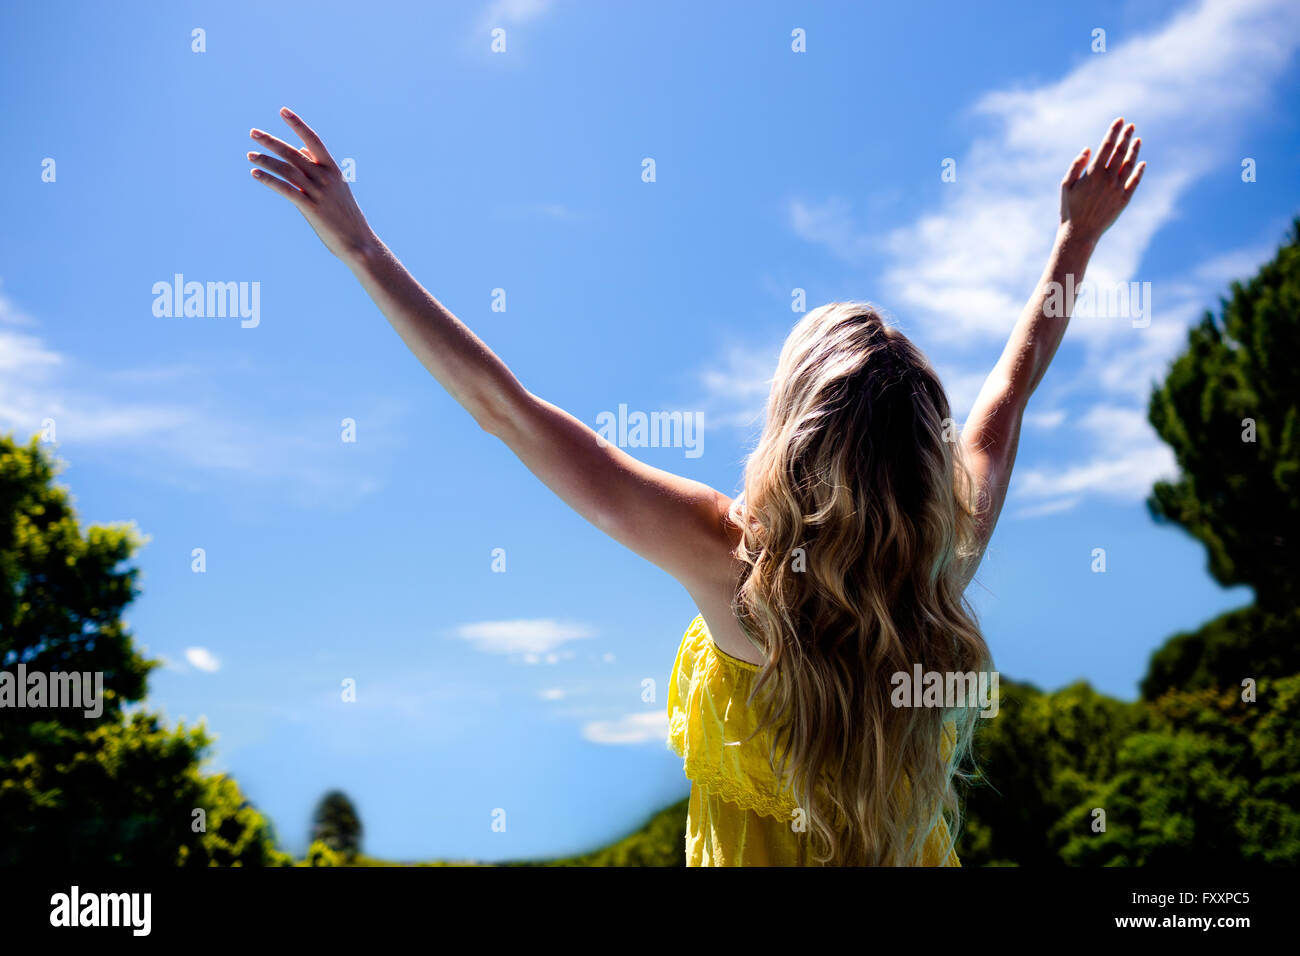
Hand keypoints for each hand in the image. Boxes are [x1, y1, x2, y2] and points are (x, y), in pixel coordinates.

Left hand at [247, 107, 376, 262]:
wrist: (359, 243)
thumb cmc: (345, 216)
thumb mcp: (336, 188)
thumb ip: (316, 168)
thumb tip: (299, 149)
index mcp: (333, 170)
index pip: (313, 140)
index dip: (298, 125)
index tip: (283, 111)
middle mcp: (325, 178)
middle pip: (294, 153)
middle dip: (272, 141)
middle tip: (253, 132)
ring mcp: (319, 193)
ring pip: (287, 170)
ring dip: (267, 160)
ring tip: (250, 154)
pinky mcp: (311, 208)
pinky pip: (286, 189)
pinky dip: (269, 180)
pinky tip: (255, 173)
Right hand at [1059, 117, 1145, 243]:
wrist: (1080, 233)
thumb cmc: (1070, 209)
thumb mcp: (1066, 185)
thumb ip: (1076, 165)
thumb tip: (1089, 149)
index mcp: (1093, 173)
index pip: (1107, 146)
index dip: (1114, 131)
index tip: (1120, 120)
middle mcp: (1108, 179)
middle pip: (1121, 152)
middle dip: (1126, 136)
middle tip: (1131, 126)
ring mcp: (1118, 189)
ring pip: (1130, 164)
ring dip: (1134, 150)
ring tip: (1138, 139)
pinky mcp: (1124, 200)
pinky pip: (1135, 181)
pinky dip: (1139, 171)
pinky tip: (1142, 163)